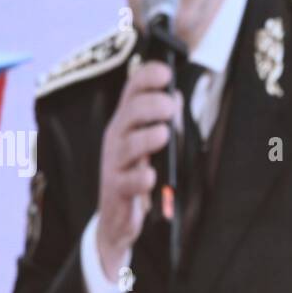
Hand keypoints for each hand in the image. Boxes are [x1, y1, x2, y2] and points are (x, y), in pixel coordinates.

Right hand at [97, 60, 177, 280]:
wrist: (116, 219)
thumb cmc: (136, 175)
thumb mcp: (149, 146)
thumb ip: (164, 122)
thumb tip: (176, 96)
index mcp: (126, 123)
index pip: (132, 92)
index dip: (146, 78)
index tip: (166, 73)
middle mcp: (117, 138)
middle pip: (130, 114)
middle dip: (151, 106)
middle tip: (170, 107)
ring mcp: (114, 164)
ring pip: (128, 146)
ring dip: (147, 138)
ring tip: (164, 134)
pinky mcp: (117, 190)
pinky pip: (128, 182)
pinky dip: (140, 178)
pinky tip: (151, 175)